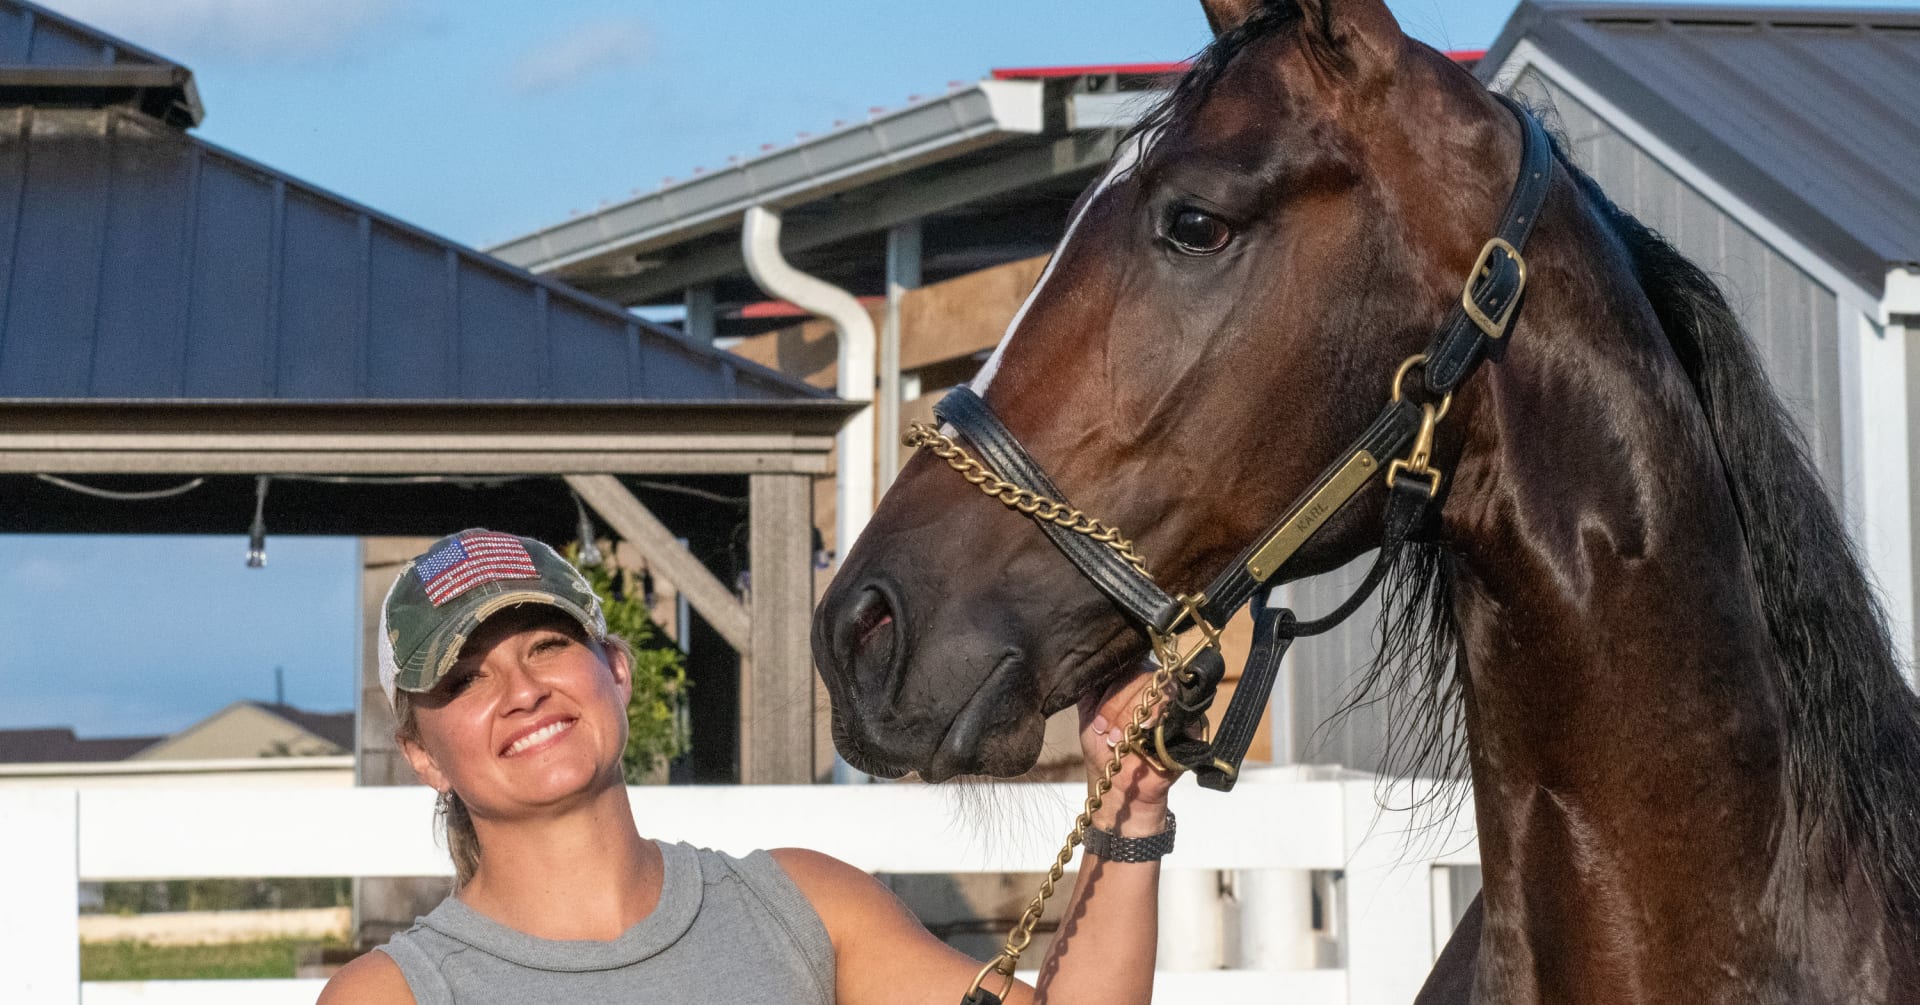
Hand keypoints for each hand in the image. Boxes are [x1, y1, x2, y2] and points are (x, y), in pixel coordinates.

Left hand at [1077, 663, 1179, 836]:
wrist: (1118, 786)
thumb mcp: (1088, 711)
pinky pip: (1178, 710)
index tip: (1097, 723)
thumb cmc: (1103, 750)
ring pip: (1158, 689)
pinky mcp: (1193, 722)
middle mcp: (1157, 685)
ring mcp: (1176, 702)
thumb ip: (1091, 683)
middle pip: (1142, 674)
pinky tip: (1142, 737)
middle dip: (1118, 707)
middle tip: (1107, 734)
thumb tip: (1090, 660)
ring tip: (1120, 740)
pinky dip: (1156, 722)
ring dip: (1132, 716)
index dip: (1111, 692)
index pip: (1127, 663)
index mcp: (1133, 678)